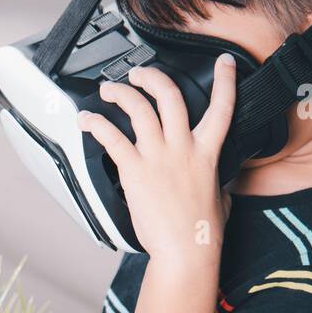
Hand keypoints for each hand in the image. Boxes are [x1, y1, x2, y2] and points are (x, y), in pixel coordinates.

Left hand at [78, 53, 235, 262]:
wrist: (186, 250)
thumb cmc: (202, 231)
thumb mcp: (220, 195)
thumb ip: (215, 177)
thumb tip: (217, 175)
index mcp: (206, 153)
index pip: (222, 108)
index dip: (224, 81)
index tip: (223, 61)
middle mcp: (183, 148)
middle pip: (170, 96)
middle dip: (153, 76)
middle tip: (139, 73)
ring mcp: (158, 157)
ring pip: (139, 109)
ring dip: (121, 92)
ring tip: (109, 89)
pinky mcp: (135, 170)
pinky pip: (113, 138)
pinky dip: (96, 124)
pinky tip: (87, 120)